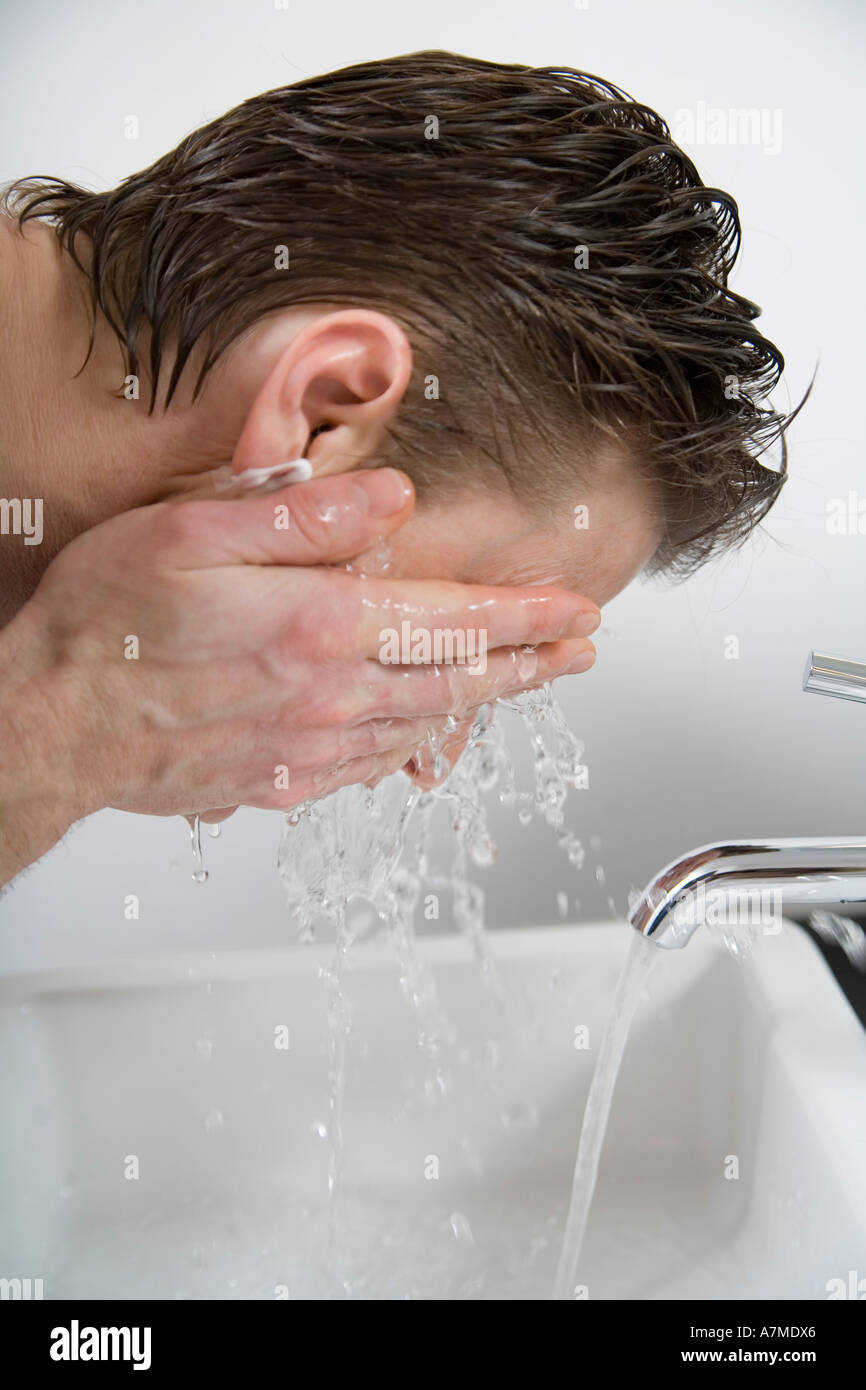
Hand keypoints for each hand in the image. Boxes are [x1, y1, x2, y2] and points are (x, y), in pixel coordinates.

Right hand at [0, 468, 597, 883]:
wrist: (52, 724)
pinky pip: (374, 764)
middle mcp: (330, 697)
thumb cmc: (109, 623)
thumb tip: (395, 501)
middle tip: (582, 651)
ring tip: (529, 683)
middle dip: (532, 663)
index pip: (455, 620)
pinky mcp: (282, 781)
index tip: (577, 608)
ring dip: (488, 703)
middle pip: (459, 681)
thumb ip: (303, 516)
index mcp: (320, 626)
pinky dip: (419, 743)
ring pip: (425, 727)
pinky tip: (431, 734)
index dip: (526, 614)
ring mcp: (310, 748)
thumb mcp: (192, 532)